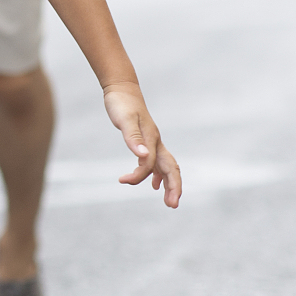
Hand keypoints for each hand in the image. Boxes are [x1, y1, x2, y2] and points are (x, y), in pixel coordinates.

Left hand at [103, 82, 180, 207]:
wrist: (121, 89)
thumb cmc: (121, 103)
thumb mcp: (124, 120)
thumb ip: (133, 138)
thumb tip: (142, 156)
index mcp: (152, 139)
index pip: (150, 163)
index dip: (139, 175)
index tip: (123, 180)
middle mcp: (156, 142)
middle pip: (171, 168)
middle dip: (174, 187)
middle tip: (172, 206)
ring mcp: (153, 142)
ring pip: (166, 167)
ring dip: (168, 184)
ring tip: (169, 201)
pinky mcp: (147, 141)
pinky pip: (157, 162)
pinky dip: (156, 174)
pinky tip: (154, 184)